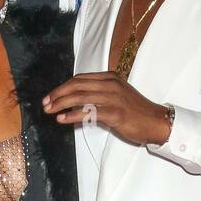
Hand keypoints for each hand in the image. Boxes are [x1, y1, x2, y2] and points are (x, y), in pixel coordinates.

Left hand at [42, 72, 170, 145]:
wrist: (156, 121)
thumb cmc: (136, 112)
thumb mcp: (116, 97)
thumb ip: (98, 97)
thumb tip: (76, 105)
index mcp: (109, 78)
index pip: (80, 79)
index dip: (63, 87)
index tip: (50, 96)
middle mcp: (110, 84)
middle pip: (77, 85)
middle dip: (58, 94)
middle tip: (45, 103)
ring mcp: (113, 98)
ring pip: (80, 97)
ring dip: (61, 104)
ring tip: (50, 111)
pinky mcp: (115, 113)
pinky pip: (89, 112)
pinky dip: (73, 115)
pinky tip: (63, 119)